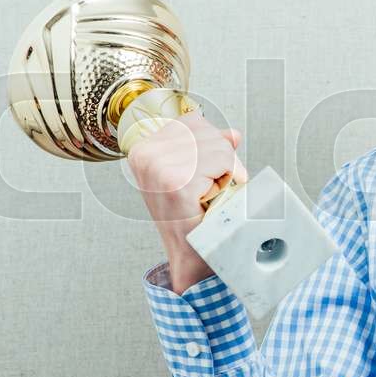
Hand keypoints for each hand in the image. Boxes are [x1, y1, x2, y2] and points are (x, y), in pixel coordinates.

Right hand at [125, 110, 247, 292]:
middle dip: (222, 157)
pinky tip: (212, 197)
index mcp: (142, 149)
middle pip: (207, 131)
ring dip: (226, 170)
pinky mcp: (176, 182)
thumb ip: (211, 148)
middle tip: (212, 186)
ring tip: (209, 193)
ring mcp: (158, 168)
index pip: (193, 122)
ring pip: (218, 146)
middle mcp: (144, 154)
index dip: (212, 143)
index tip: (207, 171)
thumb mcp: (196, 173)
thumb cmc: (192, 215)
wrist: (189, 254)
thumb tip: (233, 134)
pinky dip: (228, 179)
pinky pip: (221, 162)